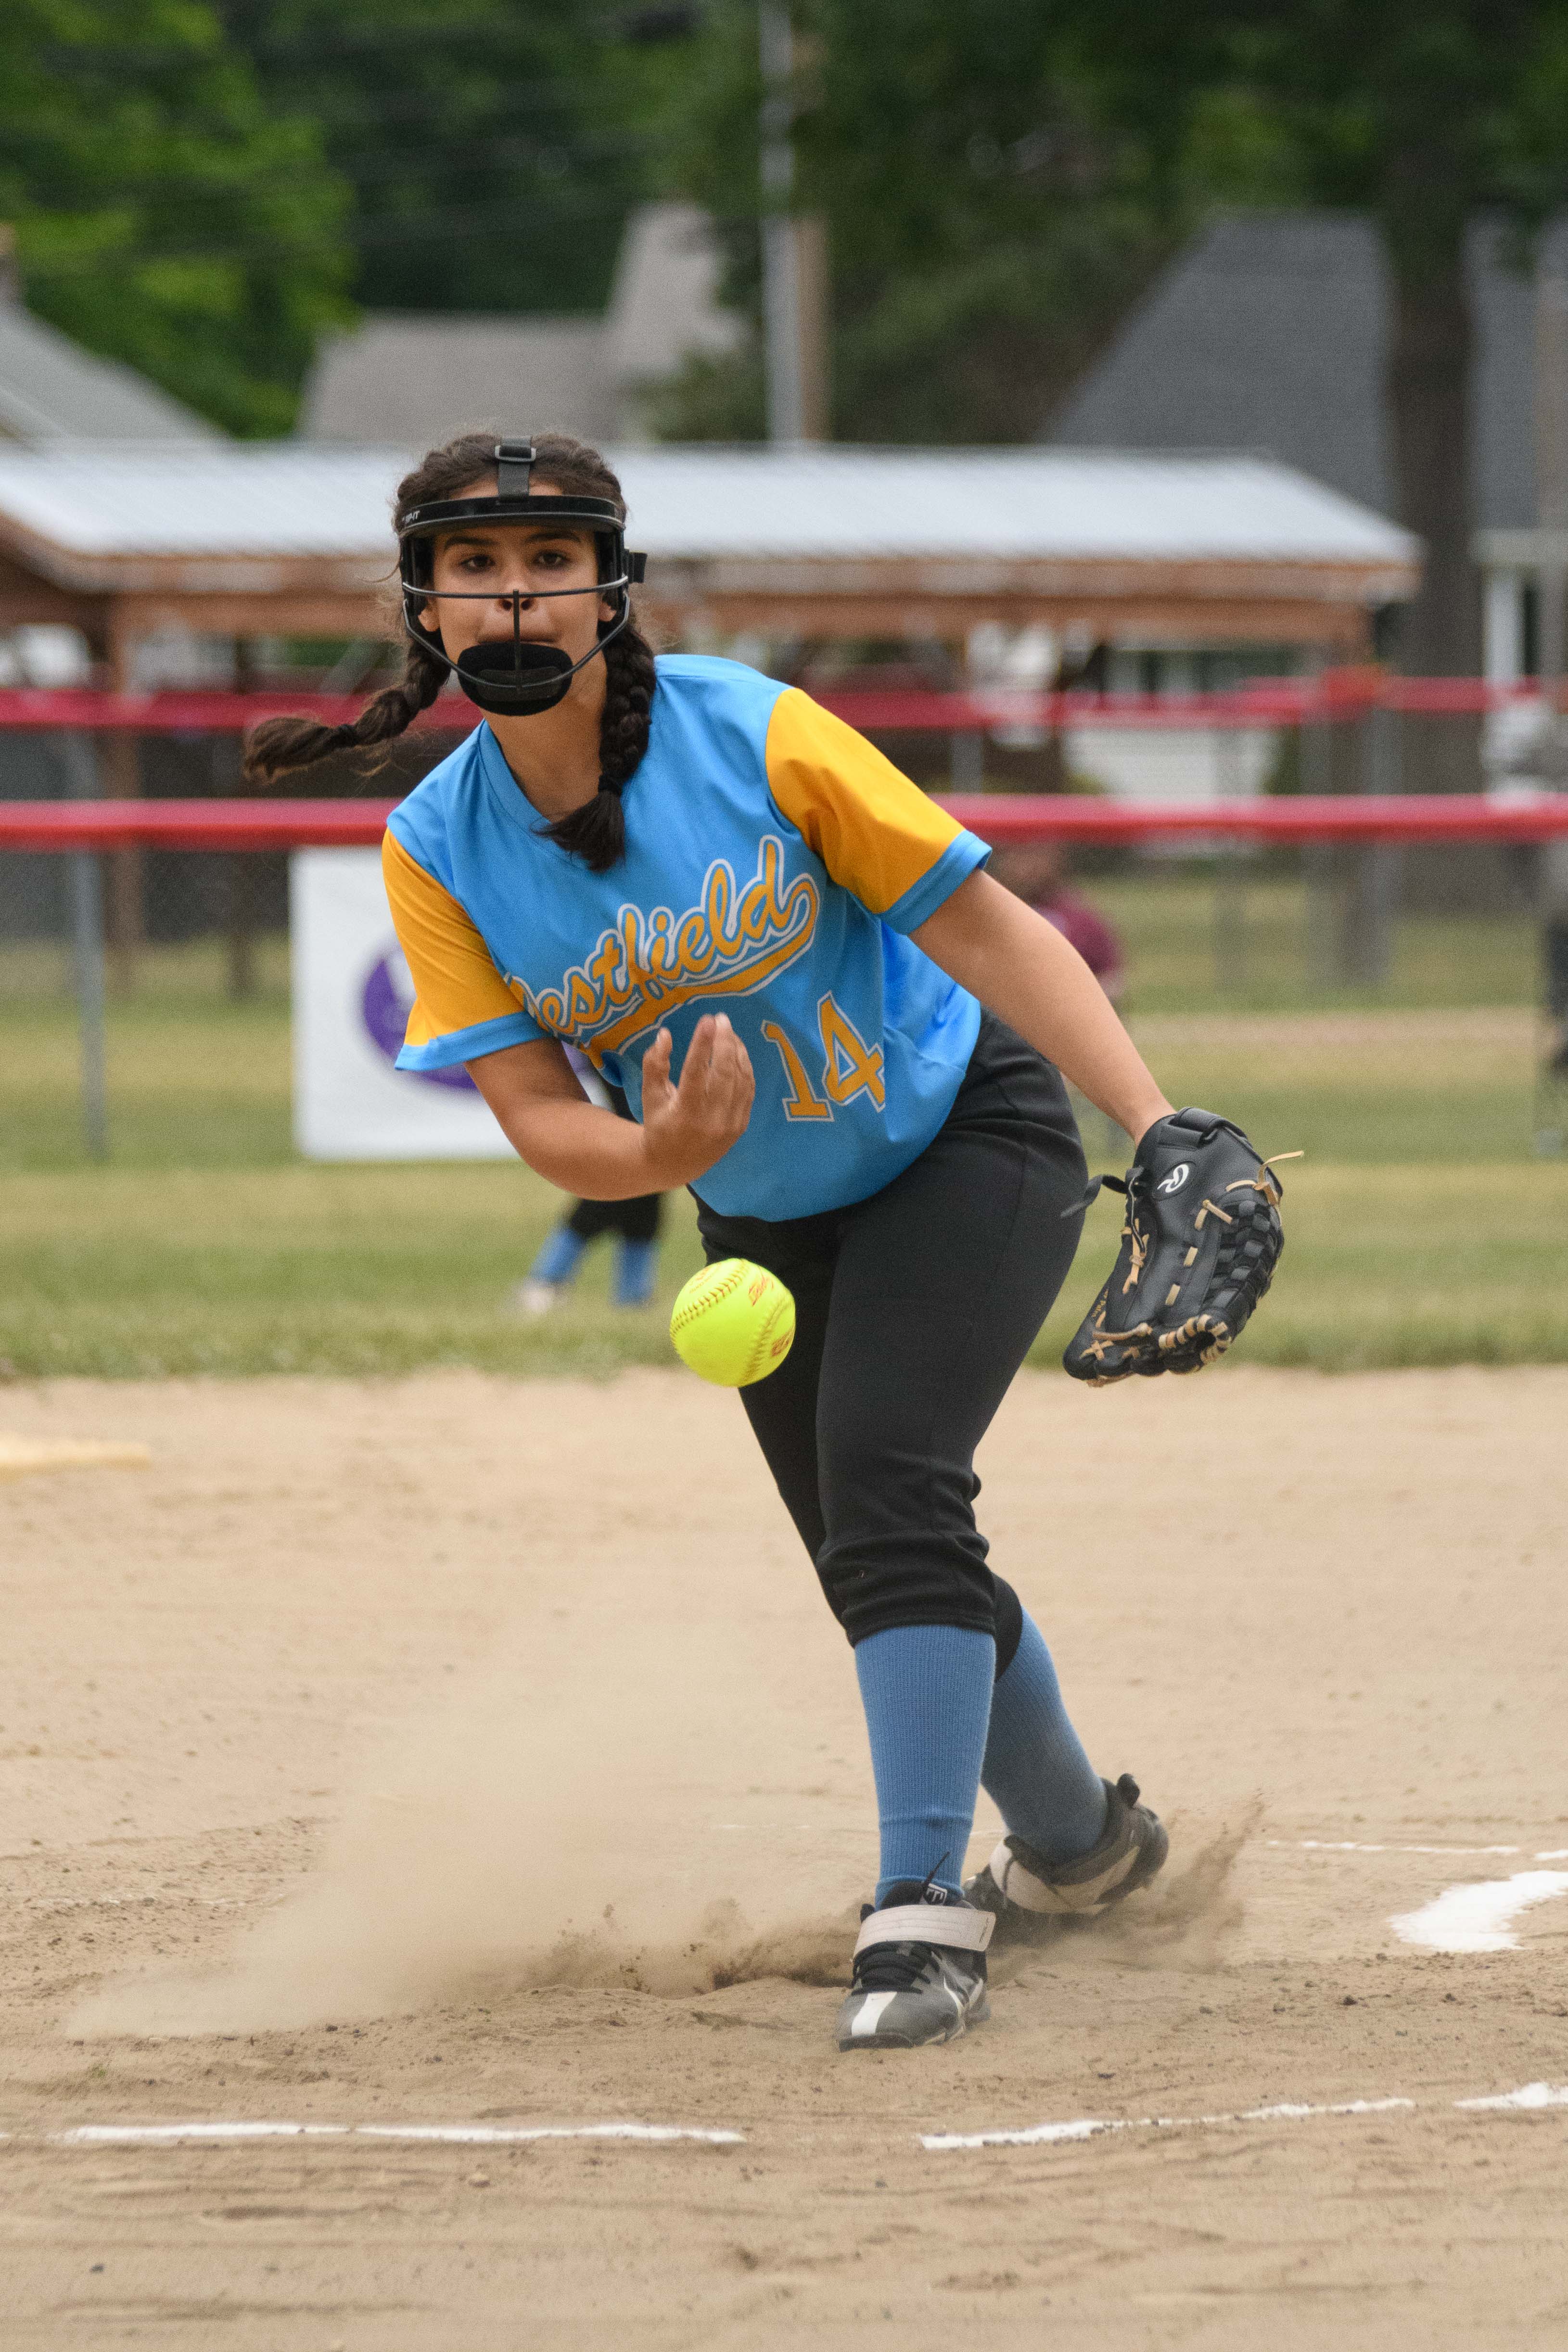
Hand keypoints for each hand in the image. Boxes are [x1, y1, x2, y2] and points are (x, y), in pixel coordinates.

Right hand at [639, 1014, 753, 1186]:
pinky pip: (748, 1090)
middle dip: (724, 1041)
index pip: (696, 1072)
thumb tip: (664, 1034)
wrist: (676, 1164)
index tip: (707, 1020)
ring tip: (728, 1031)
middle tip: (721, 1019)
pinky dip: (745, 1068)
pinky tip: (738, 1051)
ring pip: (740, 1079)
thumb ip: (654, 1065)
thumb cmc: (659, 1124)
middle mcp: (711, 1119)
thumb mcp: (650, 1096)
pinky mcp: (740, 1125)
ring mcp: (729, 1123)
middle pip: (724, 1072)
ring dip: (737, 1051)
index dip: (702, 1044)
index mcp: (685, 1112)